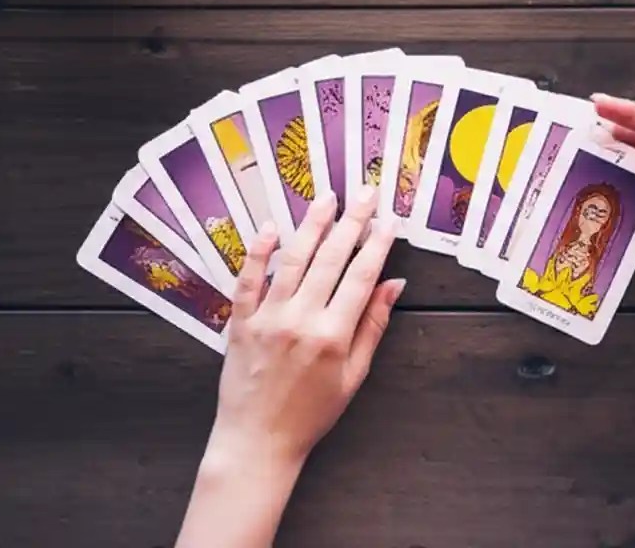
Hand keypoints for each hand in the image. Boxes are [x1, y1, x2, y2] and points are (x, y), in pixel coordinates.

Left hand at [211, 186, 403, 467]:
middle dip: (351, 222)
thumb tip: (393, 285)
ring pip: (292, 260)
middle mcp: (301, 320)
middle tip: (364, 193)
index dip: (377, 244)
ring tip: (326, 197)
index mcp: (333, 336)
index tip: (388, 219)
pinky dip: (258, 252)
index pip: (361, 276)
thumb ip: (372, 327)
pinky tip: (270, 227)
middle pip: (330, 259)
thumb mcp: (353, 376)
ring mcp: (268, 319)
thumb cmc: (311, 414)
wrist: (258, 441)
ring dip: (311, 225)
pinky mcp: (241, 323)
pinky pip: (248, 280)